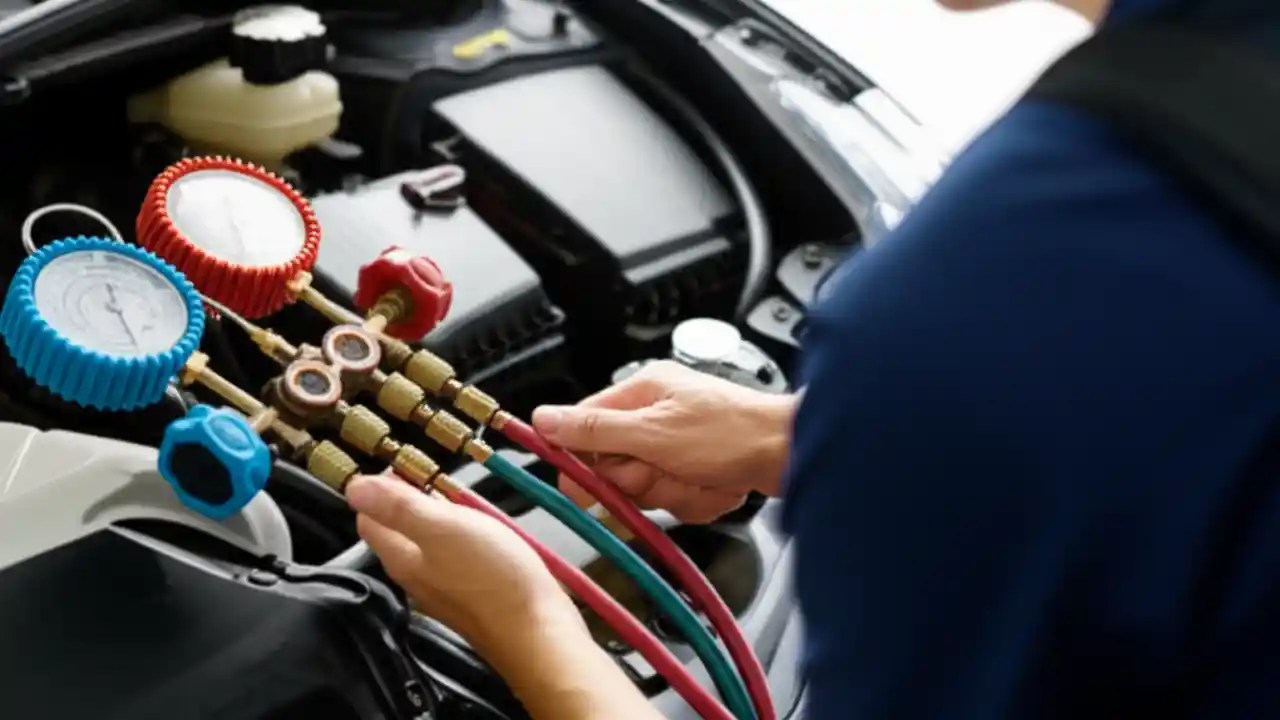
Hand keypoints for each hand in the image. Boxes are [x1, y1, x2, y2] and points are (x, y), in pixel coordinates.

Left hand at [345, 474, 579, 651]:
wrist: (538, 630)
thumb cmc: (493, 578)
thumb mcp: (443, 528)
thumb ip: (399, 507)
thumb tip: (354, 487)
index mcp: (401, 557)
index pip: (369, 516)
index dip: (381, 486)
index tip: (410, 462)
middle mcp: (416, 574)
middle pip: (398, 528)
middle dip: (411, 496)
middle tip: (439, 473)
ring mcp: (443, 585)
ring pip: (428, 541)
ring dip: (439, 513)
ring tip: (463, 495)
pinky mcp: (471, 592)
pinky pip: (455, 554)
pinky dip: (462, 533)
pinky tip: (484, 527)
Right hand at [532, 361, 795, 522]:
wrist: (791, 455)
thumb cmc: (732, 433)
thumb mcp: (653, 433)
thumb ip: (595, 431)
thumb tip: (544, 420)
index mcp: (641, 391)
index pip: (584, 427)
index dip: (581, 462)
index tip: (583, 488)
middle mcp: (656, 414)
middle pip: (616, 467)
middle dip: (643, 480)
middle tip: (669, 469)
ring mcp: (678, 444)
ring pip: (647, 488)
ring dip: (674, 492)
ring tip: (701, 476)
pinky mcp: (697, 468)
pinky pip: (676, 497)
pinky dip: (697, 498)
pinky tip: (716, 485)